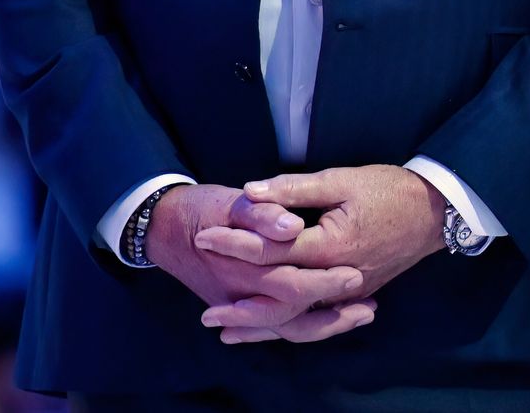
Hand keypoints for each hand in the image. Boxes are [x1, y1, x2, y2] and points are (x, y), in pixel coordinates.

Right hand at [144, 184, 374, 344]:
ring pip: (285, 328)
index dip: (325, 282)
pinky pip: (272, 327)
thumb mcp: (229, 200)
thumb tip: (291, 225)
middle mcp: (241, 294)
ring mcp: (237, 305)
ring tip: (359, 315)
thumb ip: (261, 212)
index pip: (292, 283)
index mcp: (244, 267)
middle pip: (294, 314)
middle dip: (333, 312)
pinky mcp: (235, 308)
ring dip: (324, 325)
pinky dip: (300, 328)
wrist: (160, 226)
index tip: (356, 275)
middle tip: (369, 304)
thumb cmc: (200, 208)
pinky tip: (325, 320)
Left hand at [193, 165, 445, 343]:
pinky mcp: (353, 295)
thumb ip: (294, 188)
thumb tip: (250, 191)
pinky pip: (315, 319)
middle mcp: (338, 277)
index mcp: (332, 245)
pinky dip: (286, 324)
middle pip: (279, 293)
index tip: (204, 236)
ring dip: (258, 324)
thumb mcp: (341, 179)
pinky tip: (264, 329)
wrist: (435, 211)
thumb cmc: (389, 189)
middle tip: (204, 302)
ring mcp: (348, 292)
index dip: (235, 242)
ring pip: (296, 318)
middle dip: (239, 296)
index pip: (272, 248)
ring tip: (222, 328)